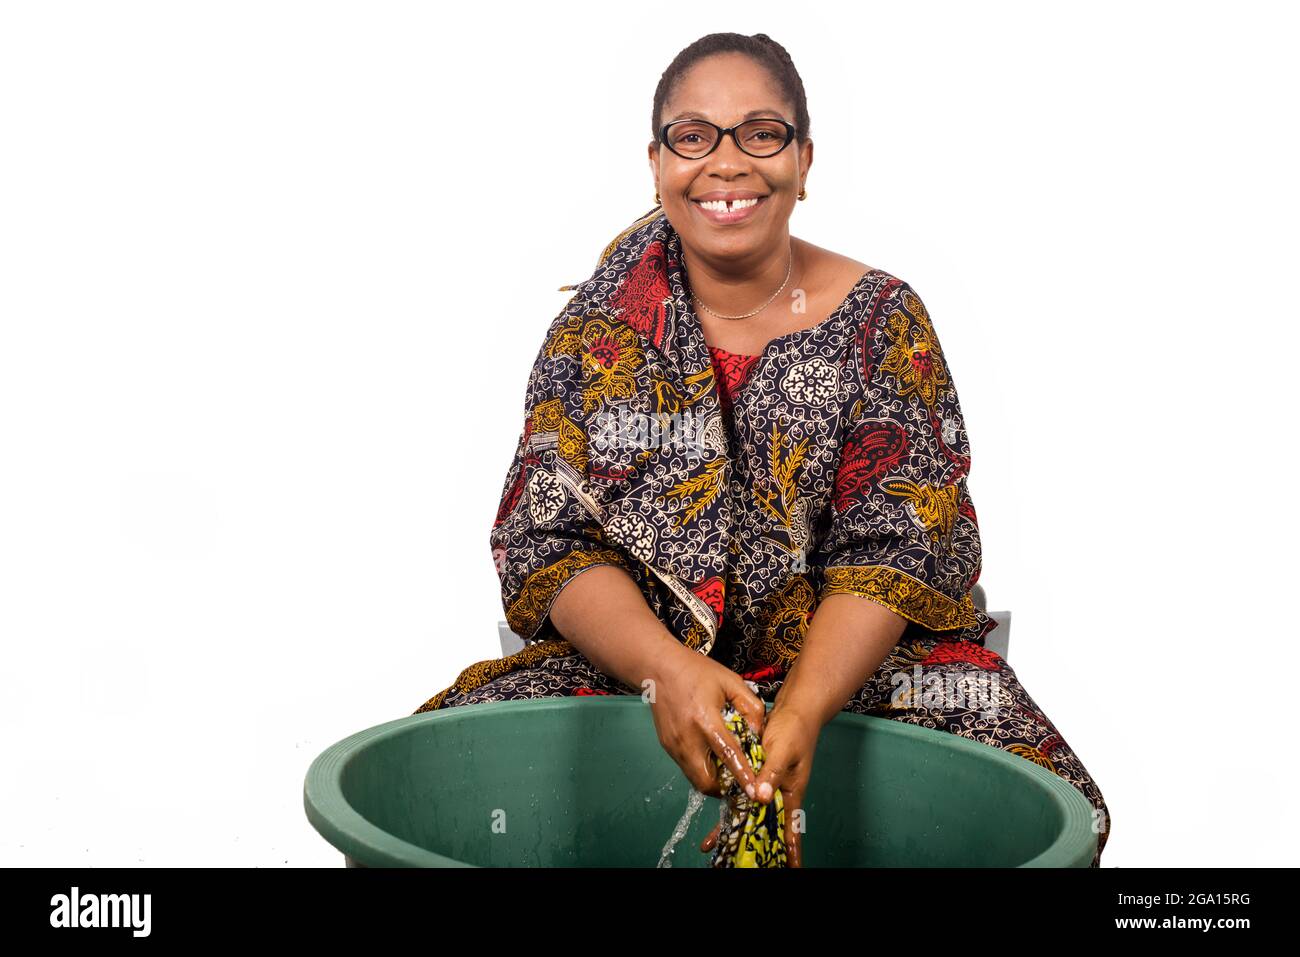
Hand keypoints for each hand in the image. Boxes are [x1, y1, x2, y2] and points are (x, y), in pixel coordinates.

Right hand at [646, 644, 767, 805]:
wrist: (659, 668)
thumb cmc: (698, 672)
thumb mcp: (731, 682)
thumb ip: (751, 707)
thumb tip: (758, 734)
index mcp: (705, 719)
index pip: (727, 754)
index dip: (743, 776)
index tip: (755, 793)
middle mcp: (686, 738)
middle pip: (705, 781)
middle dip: (725, 788)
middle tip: (739, 780)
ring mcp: (673, 746)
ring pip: (695, 779)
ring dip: (713, 780)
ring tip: (726, 767)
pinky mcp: (667, 747)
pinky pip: (687, 768)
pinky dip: (701, 769)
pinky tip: (710, 755)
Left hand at [702, 697, 820, 865]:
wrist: (794, 709)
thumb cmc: (795, 729)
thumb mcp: (783, 750)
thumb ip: (771, 773)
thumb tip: (761, 798)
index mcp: (790, 791)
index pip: (790, 826)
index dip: (791, 848)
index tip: (791, 868)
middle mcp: (778, 791)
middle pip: (762, 822)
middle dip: (748, 841)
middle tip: (725, 857)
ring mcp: (766, 783)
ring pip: (749, 809)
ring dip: (734, 824)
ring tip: (711, 842)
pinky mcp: (756, 773)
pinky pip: (743, 793)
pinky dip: (732, 802)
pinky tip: (718, 810)